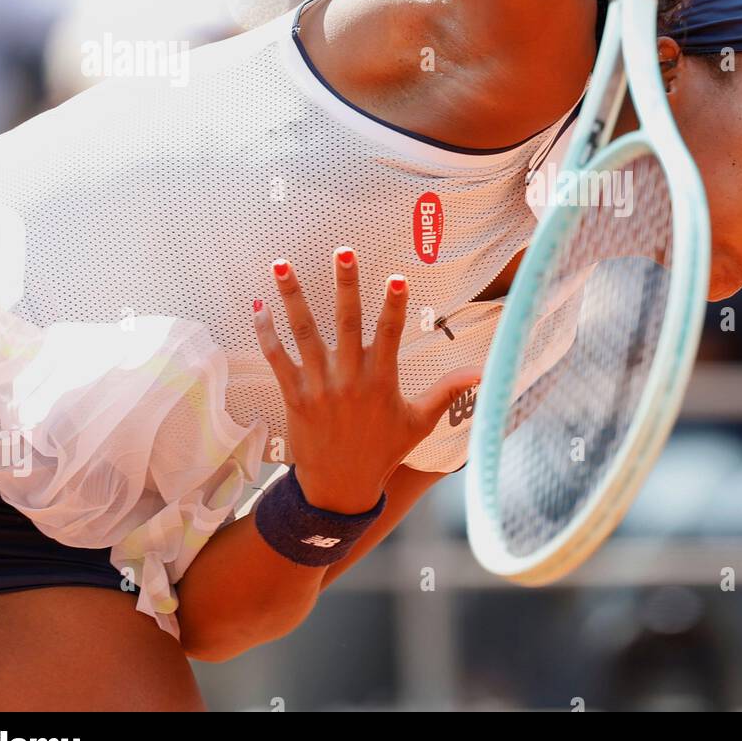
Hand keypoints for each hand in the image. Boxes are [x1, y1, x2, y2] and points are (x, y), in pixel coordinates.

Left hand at [253, 249, 480, 513]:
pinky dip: (267, 333)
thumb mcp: (420, 424)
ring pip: (304, 334)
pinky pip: (277, 359)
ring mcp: (318, 387)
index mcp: (381, 382)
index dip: (394, 306)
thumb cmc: (383, 453)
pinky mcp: (294, 397)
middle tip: (341, 251)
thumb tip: (482, 372)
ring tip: (281, 264)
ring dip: (292, 297)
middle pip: (346, 323)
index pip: (390, 335)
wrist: (340, 489)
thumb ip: (448, 392)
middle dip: (344, 285)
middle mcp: (349, 380)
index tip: (397, 278)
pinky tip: (259, 306)